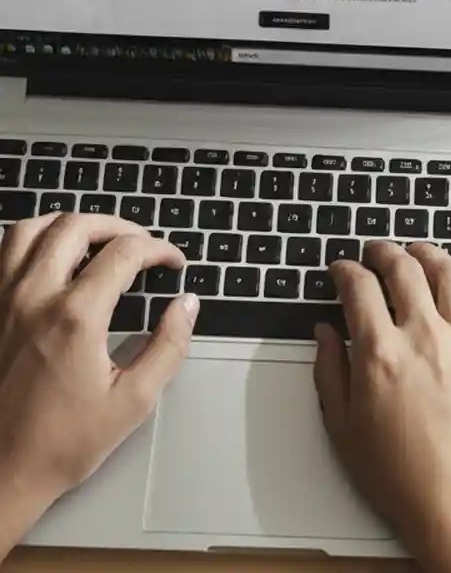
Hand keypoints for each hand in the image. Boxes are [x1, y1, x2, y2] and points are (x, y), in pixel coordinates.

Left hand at [0, 214, 197, 557]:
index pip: (124, 253)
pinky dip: (30, 242)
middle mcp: (33, 298)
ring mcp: (1, 301)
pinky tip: (50, 258)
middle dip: (118, 226)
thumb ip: (169, 346)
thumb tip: (186, 305)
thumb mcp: (135, 400)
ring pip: (30, 229)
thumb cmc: (63, 443)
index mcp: (76, 318)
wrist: (0, 471)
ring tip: (96, 239)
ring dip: (70, 224)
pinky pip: (2, 255)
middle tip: (142, 243)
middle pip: (76, 227)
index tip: (174, 263)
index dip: (159, 249)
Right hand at [313, 241, 450, 572]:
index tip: (341, 269)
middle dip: (384, 251)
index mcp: (380, 354)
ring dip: (431, 254)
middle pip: (404, 269)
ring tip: (419, 252)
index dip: (346, 270)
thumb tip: (325, 333)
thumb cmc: (400, 476)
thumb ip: (329, 371)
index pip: (359, 287)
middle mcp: (424, 338)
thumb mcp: (342, 428)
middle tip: (375, 251)